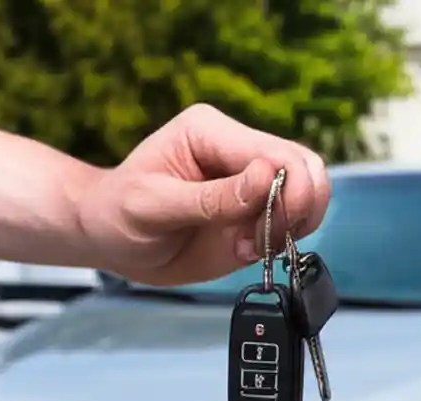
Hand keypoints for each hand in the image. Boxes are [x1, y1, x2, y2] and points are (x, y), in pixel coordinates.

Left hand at [76, 104, 331, 285]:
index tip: (256, 235)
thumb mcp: (154, 208)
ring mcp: (253, 178)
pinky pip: (296, 217)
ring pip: (311, 190)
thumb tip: (267, 176)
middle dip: (296, 210)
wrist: (109, 239)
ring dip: (293, 226)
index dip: (285, 195)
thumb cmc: (118, 215)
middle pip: (306, 166)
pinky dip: (285, 238)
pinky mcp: (258, 206)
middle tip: (258, 242)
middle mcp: (239, 148)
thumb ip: (213, 198)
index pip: (277, 153)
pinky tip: (248, 249)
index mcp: (211, 132)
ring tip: (249, 247)